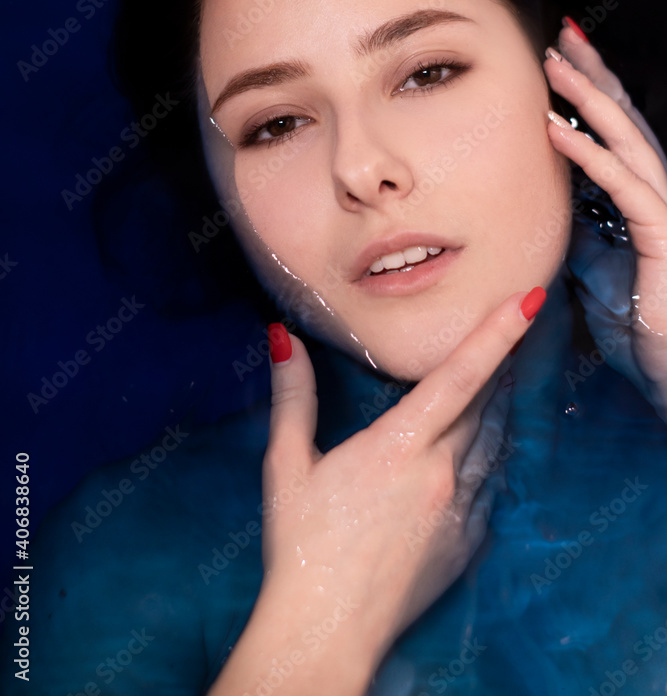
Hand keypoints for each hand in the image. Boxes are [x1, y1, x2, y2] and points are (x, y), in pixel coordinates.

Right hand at [257, 291, 542, 675]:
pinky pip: (488, 485)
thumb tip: (283, 339)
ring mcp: (460, 509)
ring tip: (487, 387)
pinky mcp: (467, 542)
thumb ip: (293, 397)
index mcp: (399, 445)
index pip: (459, 376)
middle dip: (493, 367)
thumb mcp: (287, 465)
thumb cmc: (301, 544)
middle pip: (482, 404)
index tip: (529, 301)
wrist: (326, 628)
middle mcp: (441, 471)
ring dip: (490, 410)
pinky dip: (484, 459)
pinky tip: (470, 454)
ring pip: (490, 442)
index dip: (496, 333)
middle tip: (502, 333)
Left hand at [544, 19, 666, 418]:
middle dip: (595, 76)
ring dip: (587, 101)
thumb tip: (561, 206)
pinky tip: (555, 130)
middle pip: (627, 122)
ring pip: (627, 141)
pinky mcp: (664, 238)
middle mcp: (660, 196)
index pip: (618, 134)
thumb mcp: (599, 270)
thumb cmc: (643, 328)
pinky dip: (588, 156)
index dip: (593, 94)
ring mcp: (666, 213)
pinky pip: (623, 187)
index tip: (561, 59)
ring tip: (554, 65)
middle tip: (562, 36)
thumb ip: (586, 232)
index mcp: (645, 200)